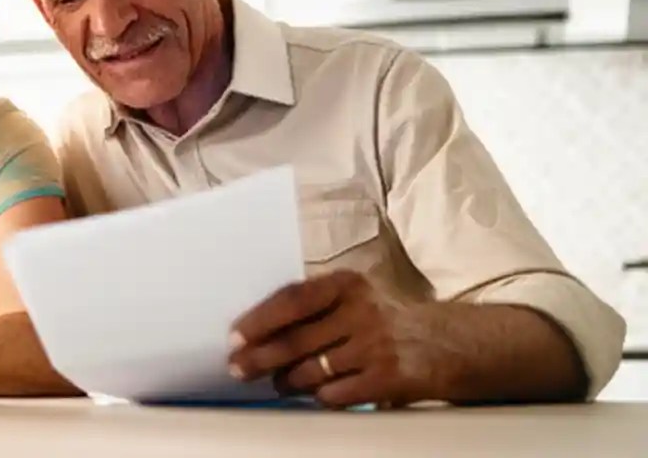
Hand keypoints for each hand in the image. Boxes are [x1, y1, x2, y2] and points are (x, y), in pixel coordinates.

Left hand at [226, 270, 446, 408]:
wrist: (448, 343)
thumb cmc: (384, 319)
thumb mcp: (354, 298)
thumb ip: (314, 307)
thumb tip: (257, 331)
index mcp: (346, 284)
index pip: (292, 299)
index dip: (259, 320)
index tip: (234, 338)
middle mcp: (360, 311)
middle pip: (295, 340)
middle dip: (260, 358)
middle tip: (237, 369)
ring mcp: (374, 346)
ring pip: (311, 372)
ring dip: (287, 382)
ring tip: (279, 384)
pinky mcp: (387, 379)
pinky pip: (335, 395)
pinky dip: (319, 397)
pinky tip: (315, 395)